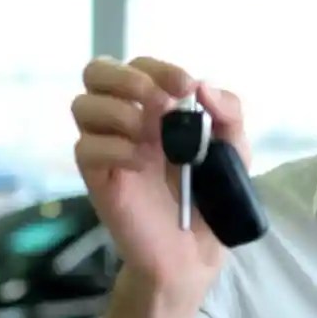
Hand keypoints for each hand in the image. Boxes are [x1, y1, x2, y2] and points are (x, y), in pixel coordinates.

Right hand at [71, 56, 250, 308]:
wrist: (194, 252)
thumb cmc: (211, 195)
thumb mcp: (234, 149)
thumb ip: (228, 112)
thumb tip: (202, 85)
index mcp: (156, 107)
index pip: (139, 65)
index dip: (159, 68)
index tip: (186, 87)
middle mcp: (127, 120)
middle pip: (96, 72)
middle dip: (126, 77)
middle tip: (159, 101)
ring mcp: (109, 148)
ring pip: (82, 105)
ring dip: (119, 111)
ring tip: (152, 137)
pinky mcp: (97, 179)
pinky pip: (85, 148)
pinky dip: (115, 147)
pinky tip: (141, 163)